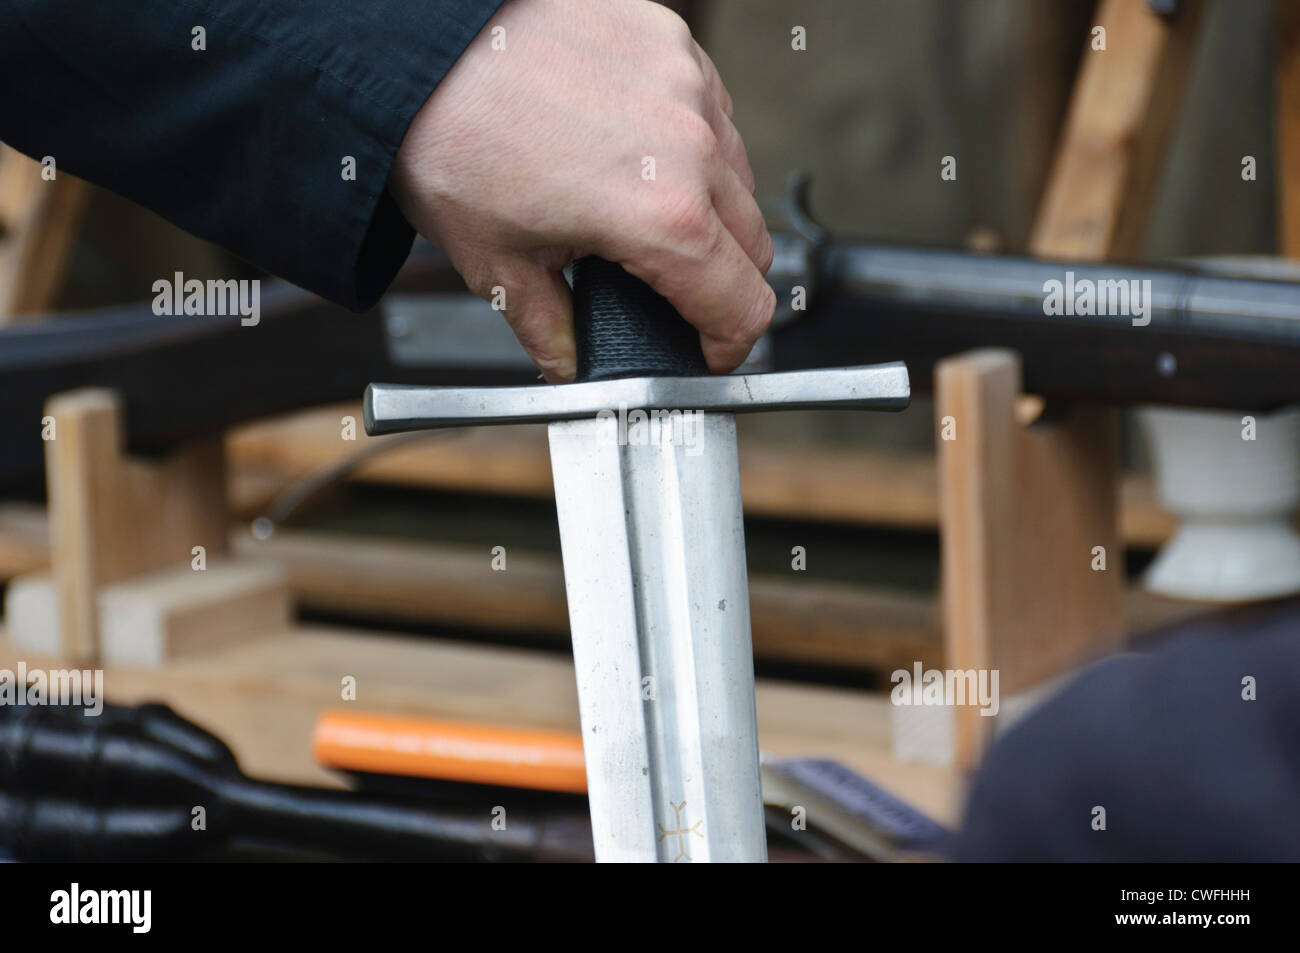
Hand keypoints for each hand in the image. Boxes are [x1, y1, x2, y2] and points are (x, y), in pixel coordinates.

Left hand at [389, 0, 773, 381]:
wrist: (413, 43)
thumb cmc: (446, 136)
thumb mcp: (496, 264)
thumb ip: (551, 331)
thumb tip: (571, 365)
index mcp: (659, 215)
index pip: (744, 305)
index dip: (728, 345)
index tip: (708, 350)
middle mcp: (691, 145)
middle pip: (755, 245)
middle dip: (719, 281)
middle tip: (667, 290)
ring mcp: (687, 83)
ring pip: (739, 175)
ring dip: (710, 210)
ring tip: (639, 212)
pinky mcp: (671, 40)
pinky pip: (711, 110)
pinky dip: (690, 143)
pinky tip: (632, 150)